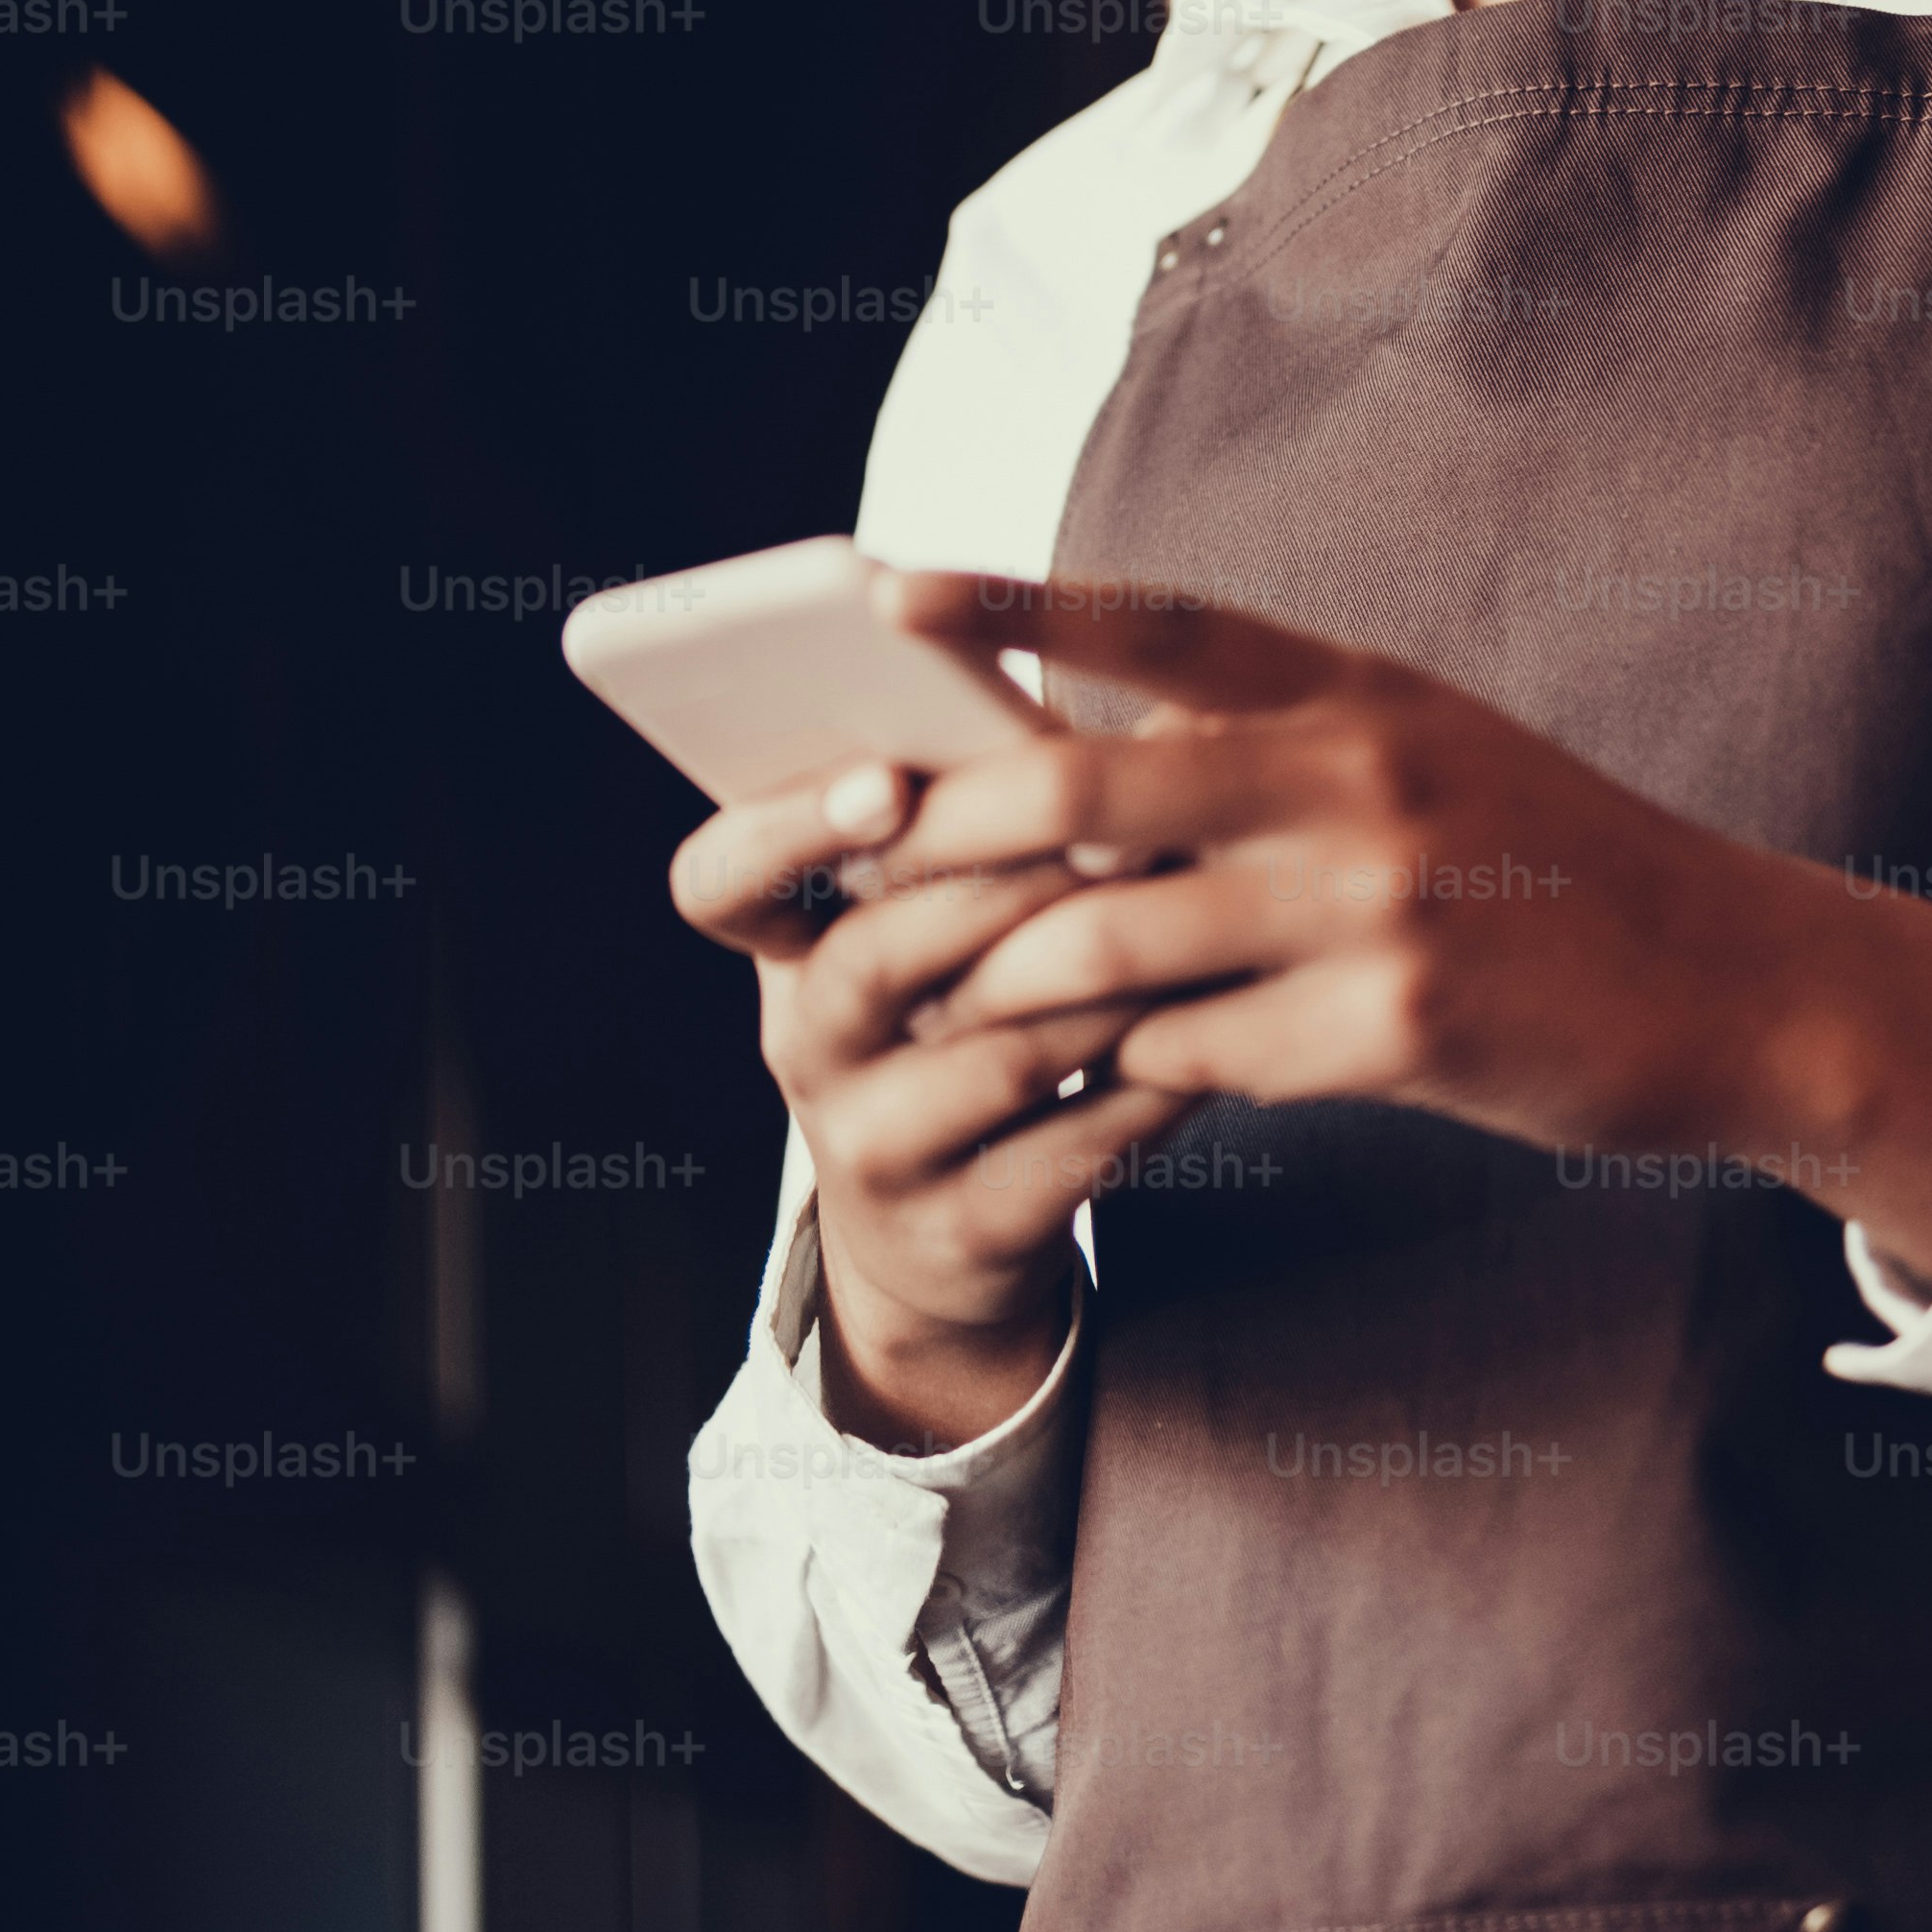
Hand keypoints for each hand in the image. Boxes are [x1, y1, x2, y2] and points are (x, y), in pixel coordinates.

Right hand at [668, 736, 1206, 1449]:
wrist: (945, 1238)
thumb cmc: (953, 1025)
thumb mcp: (919, 935)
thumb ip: (956, 829)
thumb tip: (1042, 693)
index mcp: (785, 954)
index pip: (719, 884)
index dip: (784, 830)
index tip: (882, 783)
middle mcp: (807, 1053)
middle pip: (868, 962)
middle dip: (992, 889)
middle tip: (1109, 829)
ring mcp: (878, 1153)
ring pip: (990, 1058)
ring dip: (1098, 980)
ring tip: (1186, 914)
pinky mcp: (969, 1232)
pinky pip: (1072, 1149)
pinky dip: (1149, 1084)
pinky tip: (1212, 1029)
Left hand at [875, 572, 1931, 1279]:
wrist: (1735, 983)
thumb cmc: (1546, 866)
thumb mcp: (1420, 750)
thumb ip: (1271, 741)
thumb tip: (1079, 746)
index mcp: (1353, 689)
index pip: (1154, 622)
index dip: (1012, 603)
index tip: (889, 592)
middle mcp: (1357, 775)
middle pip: (1086, 790)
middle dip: (950, 837)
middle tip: (861, 869)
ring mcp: (1374, 904)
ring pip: (1111, 944)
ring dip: (1015, 986)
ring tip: (964, 1008)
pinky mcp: (1394, 1029)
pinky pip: (1195, 1053)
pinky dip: (1138, 1067)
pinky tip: (1130, 1076)